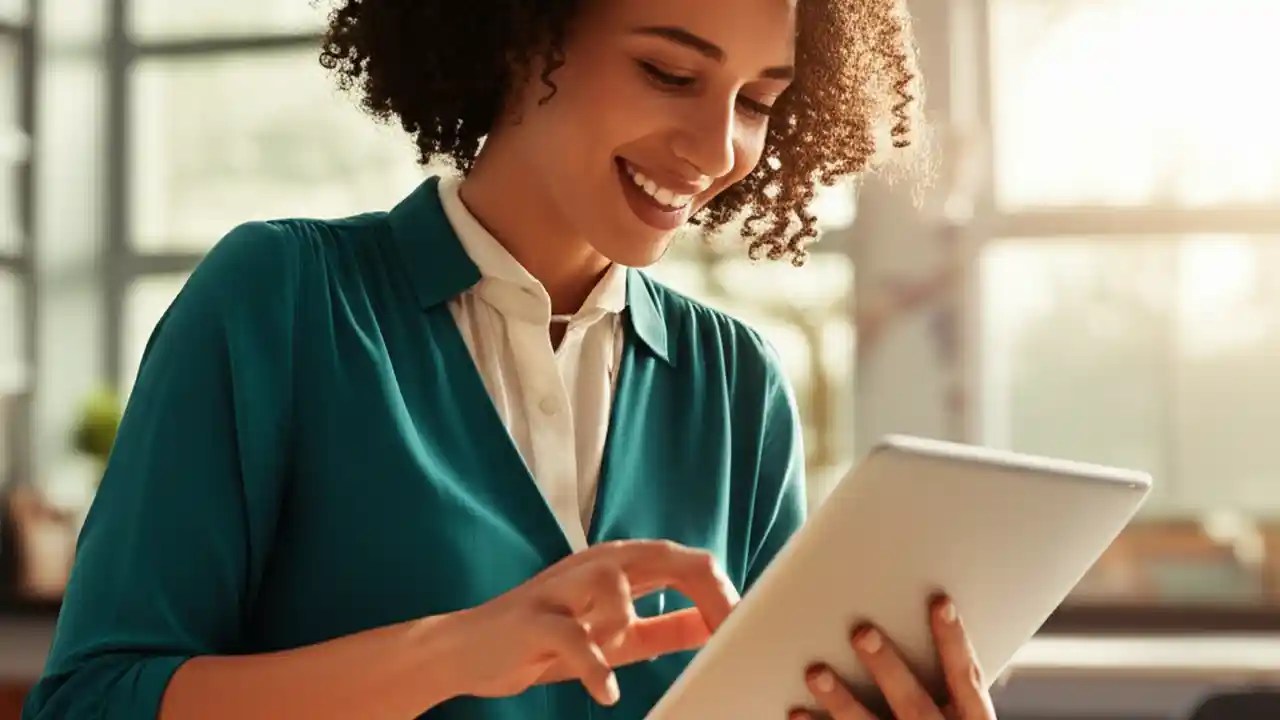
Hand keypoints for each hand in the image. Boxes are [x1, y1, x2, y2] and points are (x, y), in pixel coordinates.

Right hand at [438, 539, 738, 706]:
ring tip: (620, 654)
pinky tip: (609, 692)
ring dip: (629, 621)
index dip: (721, 591)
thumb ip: (662, 629)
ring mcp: (561, 587)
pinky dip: (596, 665)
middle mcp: (594, 565)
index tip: (744, 630)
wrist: (468, 651)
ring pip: (613, 580)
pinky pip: (571, 636)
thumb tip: (712, 627)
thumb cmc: (544, 640)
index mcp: (620, 567)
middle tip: (728, 631)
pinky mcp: (532, 618)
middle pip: (663, 555)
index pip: (686, 561)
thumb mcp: (616, 637)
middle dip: (704, 590)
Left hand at [790, 596, 997, 719]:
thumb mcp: (961, 707)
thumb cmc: (944, 719)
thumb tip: (919, 609)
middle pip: (912, 701)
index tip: (939, 603)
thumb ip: (942, 672)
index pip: (964, 676)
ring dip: (841, 699)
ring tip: (816, 672)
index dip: (953, 640)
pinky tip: (797, 710)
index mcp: (968, 718)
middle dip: (886, 667)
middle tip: (862, 633)